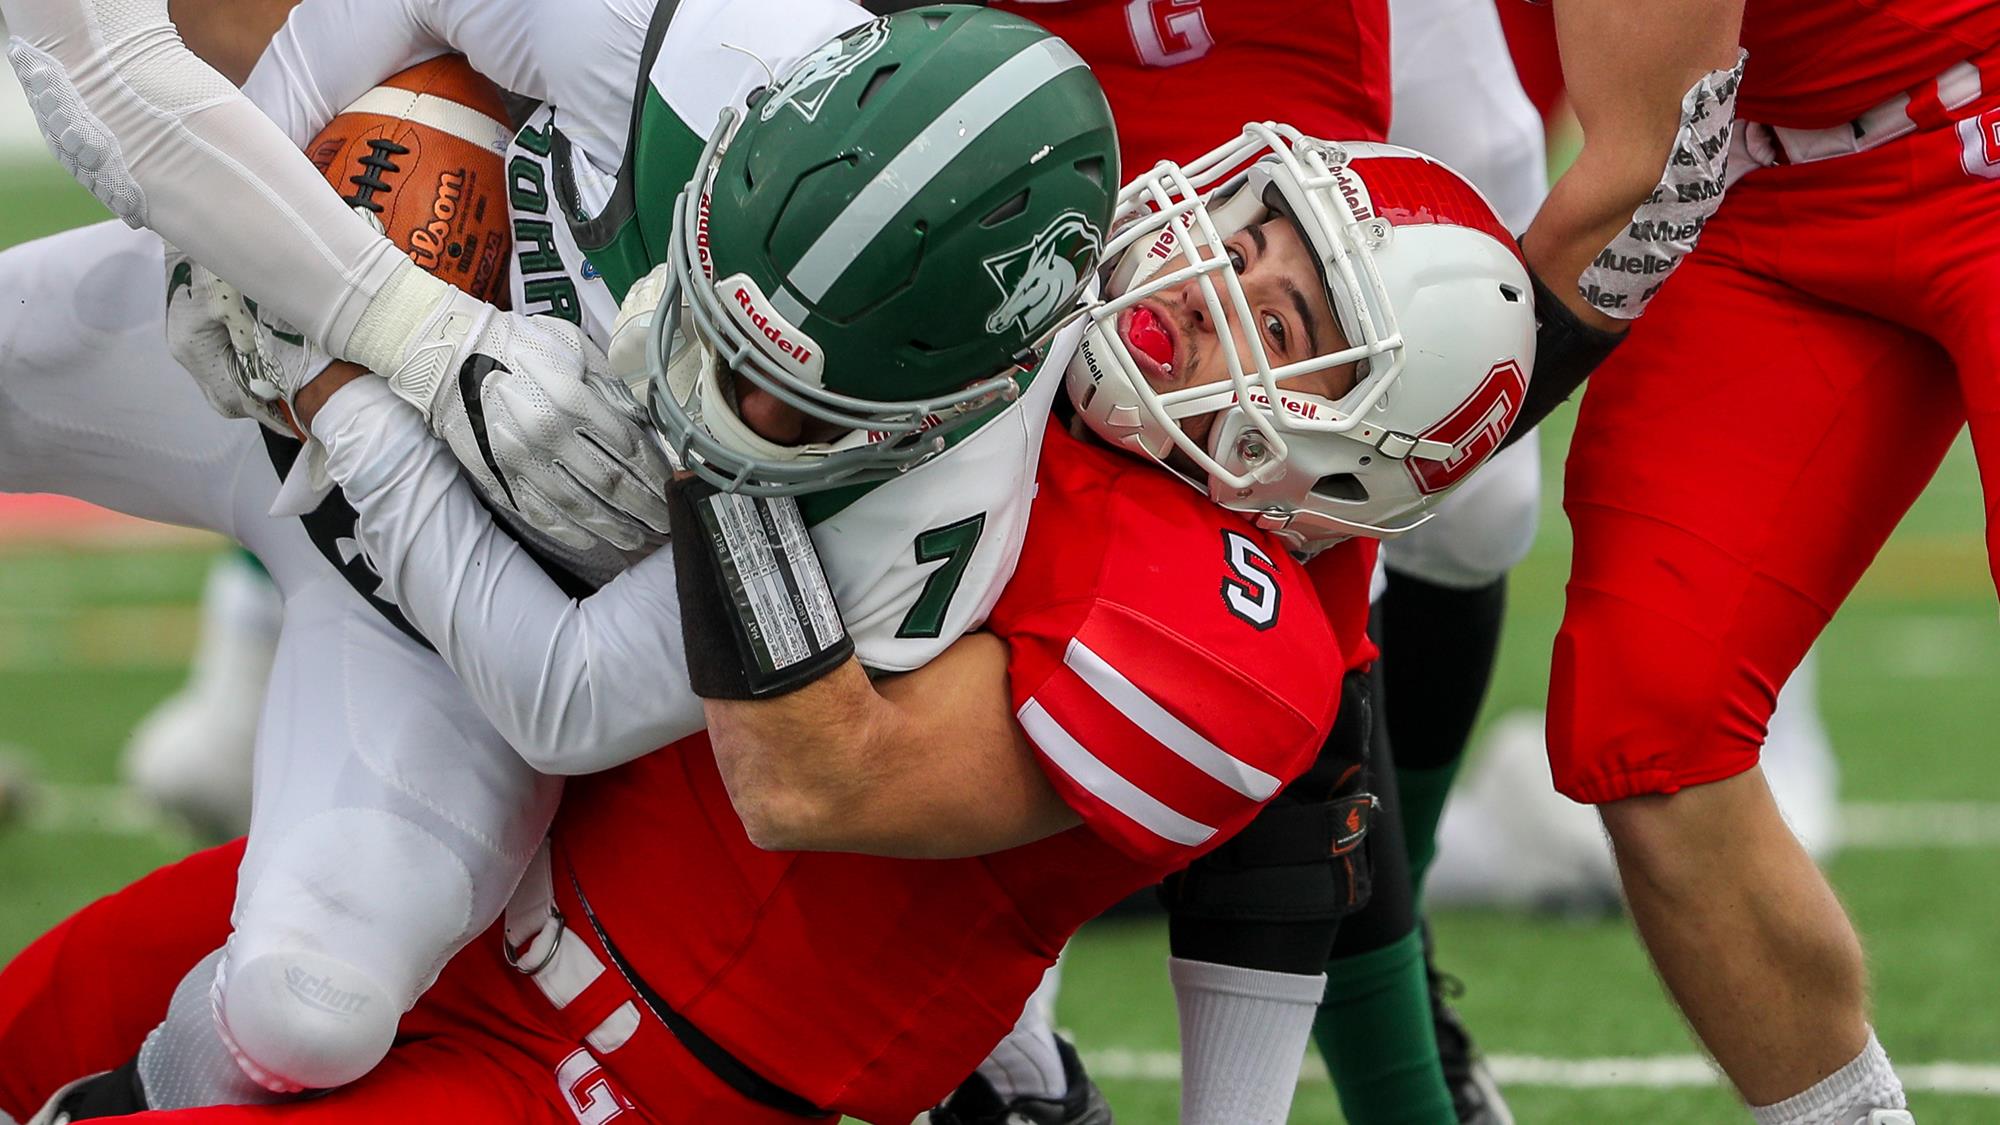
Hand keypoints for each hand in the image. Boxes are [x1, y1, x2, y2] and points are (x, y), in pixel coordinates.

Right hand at [165, 245, 329, 435]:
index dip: (265, 415)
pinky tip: (262, 371)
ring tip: (281, 396)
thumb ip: (245, 339)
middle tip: (291, 413)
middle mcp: (187, 354)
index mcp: (195, 349)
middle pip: (224, 400)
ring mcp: (187, 346)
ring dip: (250, 393)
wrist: (190, 239)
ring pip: (220, 387)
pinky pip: (219, 368)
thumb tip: (264, 377)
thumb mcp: (230, 302)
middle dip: (258, 409)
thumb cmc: (211, 268)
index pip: (233, 398)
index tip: (292, 426)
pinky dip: (241, 375)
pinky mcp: (193, 336)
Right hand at [351, 262, 675, 551]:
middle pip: (611, 484)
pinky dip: (566, 531)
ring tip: (635, 538)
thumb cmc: (517, 344)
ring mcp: (521, 460)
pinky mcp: (496, 475)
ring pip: (578, 506)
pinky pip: (537, 512)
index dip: (657, 472)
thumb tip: (645, 417)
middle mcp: (550, 435)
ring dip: (612, 527)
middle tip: (667, 523)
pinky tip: (589, 540)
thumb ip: (610, 382)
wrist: (448, 355)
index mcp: (574, 399)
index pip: (630, 448)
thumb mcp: (573, 346)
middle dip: (645, 507)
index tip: (674, 486)